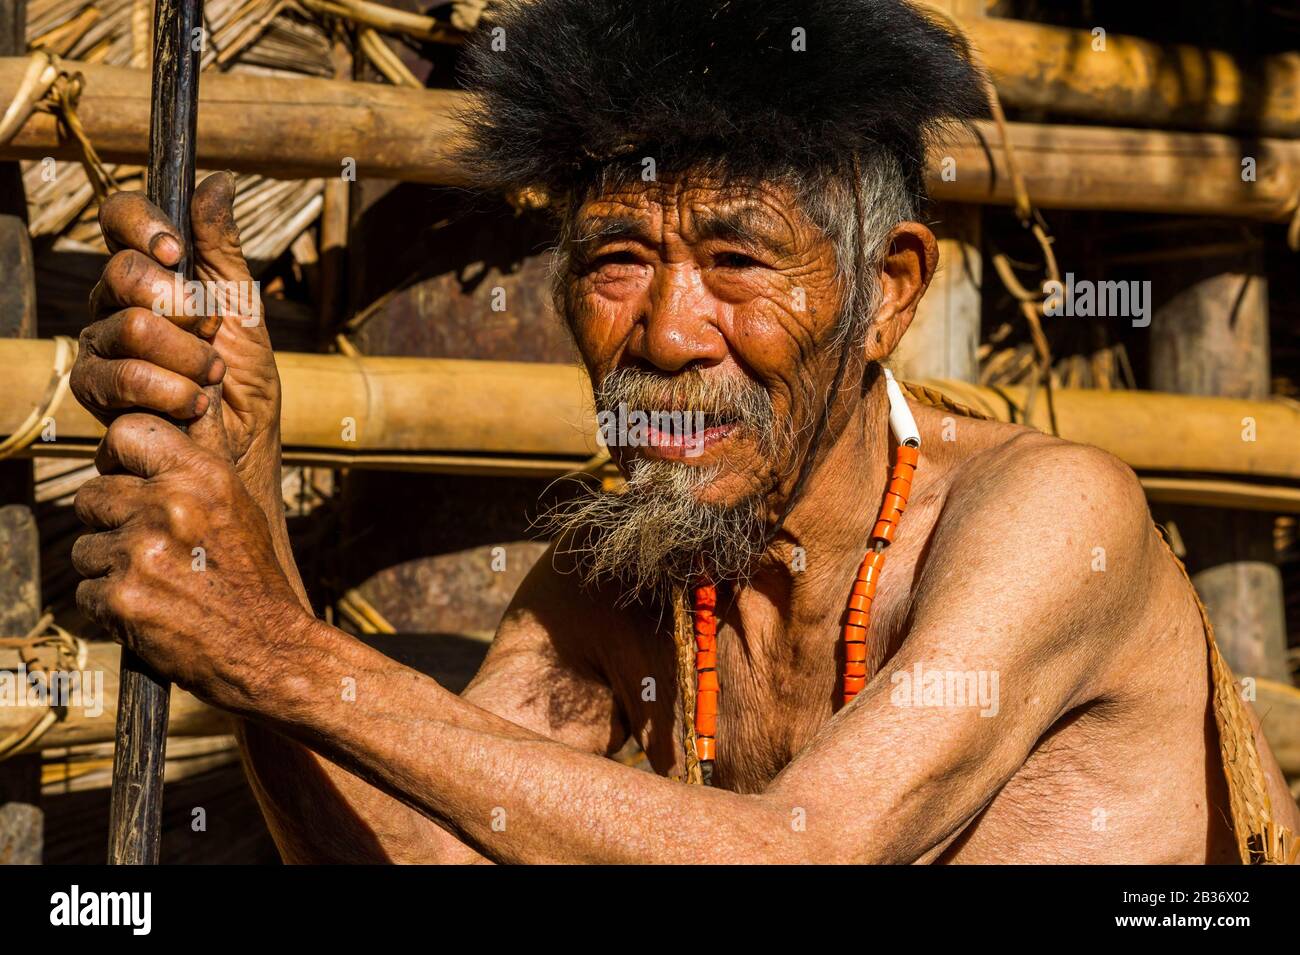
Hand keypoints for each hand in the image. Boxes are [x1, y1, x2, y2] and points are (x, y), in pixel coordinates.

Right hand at [71, 172, 282, 502]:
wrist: (242, 451)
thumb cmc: (247, 382)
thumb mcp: (246, 308)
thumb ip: (222, 248)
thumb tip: (217, 182)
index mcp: (150, 274)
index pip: (121, 220)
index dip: (142, 225)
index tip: (174, 251)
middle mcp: (116, 303)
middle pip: (120, 271)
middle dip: (180, 304)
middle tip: (211, 331)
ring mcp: (101, 347)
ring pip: (125, 326)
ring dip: (184, 355)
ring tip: (211, 376)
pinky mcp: (95, 392)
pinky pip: (120, 376)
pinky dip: (169, 390)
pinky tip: (194, 403)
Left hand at [72, 411, 305, 710]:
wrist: (268, 648)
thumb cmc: (253, 580)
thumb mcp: (239, 508)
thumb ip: (193, 474)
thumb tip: (144, 441)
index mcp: (203, 477)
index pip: (127, 434)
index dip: (118, 458)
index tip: (127, 479)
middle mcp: (169, 507)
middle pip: (92, 494)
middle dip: (109, 521)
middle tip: (146, 546)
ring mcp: (140, 553)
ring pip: (85, 547)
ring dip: (109, 567)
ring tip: (155, 584)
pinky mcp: (120, 598)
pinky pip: (86, 591)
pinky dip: (110, 605)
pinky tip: (150, 610)